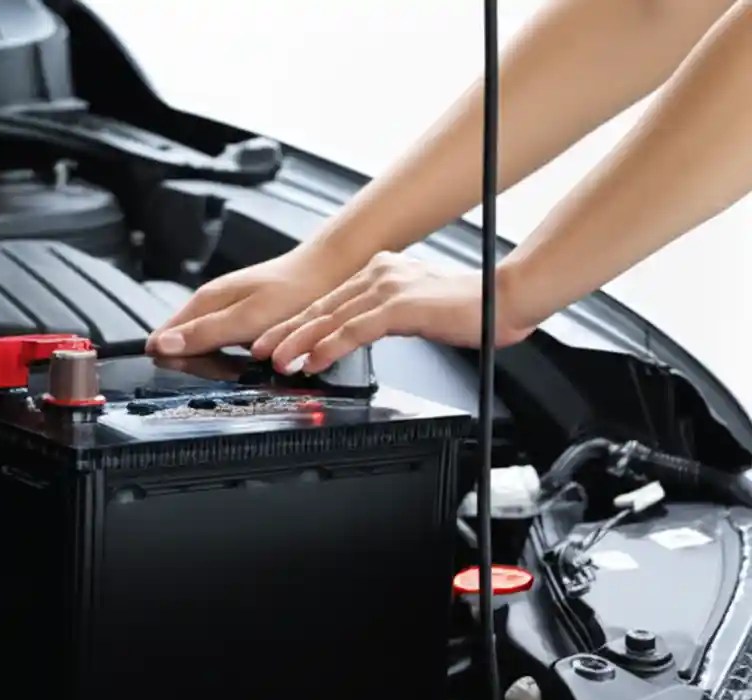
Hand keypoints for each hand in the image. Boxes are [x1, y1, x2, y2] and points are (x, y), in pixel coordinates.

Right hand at [147, 244, 356, 356]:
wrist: (330, 271)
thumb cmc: (294, 292)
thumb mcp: (246, 319)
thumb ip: (204, 333)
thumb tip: (159, 346)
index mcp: (203, 303)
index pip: (164, 340)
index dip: (181, 362)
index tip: (211, 370)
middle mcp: (209, 306)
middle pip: (184, 349)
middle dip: (206, 367)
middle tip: (239, 369)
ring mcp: (225, 313)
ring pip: (205, 351)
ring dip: (224, 367)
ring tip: (252, 365)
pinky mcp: (242, 320)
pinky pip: (226, 348)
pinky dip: (239, 360)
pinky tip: (258, 360)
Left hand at [250, 252, 535, 373]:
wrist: (507, 300)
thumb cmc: (470, 309)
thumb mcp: (416, 308)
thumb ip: (386, 315)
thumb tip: (360, 333)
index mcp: (382, 271)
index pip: (329, 300)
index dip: (299, 322)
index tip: (276, 338)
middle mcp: (380, 273)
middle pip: (321, 306)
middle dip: (286, 331)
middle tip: (260, 349)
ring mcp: (388, 287)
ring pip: (330, 318)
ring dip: (299, 342)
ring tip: (278, 360)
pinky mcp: (400, 306)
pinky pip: (354, 330)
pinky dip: (328, 346)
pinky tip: (312, 361)